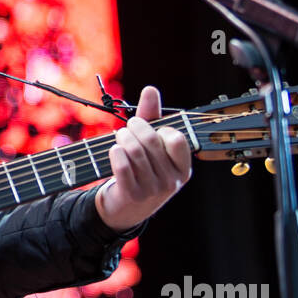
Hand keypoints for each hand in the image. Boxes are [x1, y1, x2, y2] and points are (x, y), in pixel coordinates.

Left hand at [95, 85, 192, 232]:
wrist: (124, 207)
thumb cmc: (141, 170)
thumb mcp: (151, 146)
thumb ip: (152, 117)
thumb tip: (150, 89)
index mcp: (183, 168)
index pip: (175, 138)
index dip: (159, 129)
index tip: (150, 129)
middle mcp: (172, 181)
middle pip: (151, 141)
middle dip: (135, 127)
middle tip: (127, 127)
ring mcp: (153, 190)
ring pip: (135, 151)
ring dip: (122, 138)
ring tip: (119, 137)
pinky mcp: (133, 195)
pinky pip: (122, 165)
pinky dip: (115, 153)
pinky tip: (114, 151)